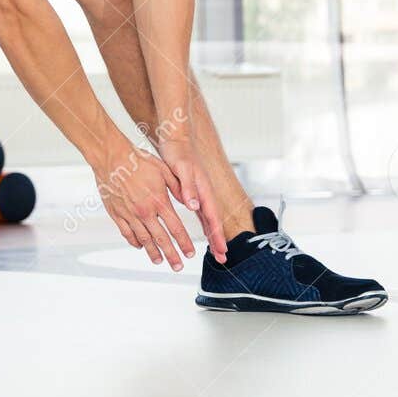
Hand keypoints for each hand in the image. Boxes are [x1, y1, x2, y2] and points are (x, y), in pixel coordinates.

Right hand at [93, 141, 195, 271]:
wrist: (111, 158)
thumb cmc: (137, 160)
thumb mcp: (163, 171)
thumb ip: (177, 188)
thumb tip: (190, 202)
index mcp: (159, 201)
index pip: (175, 228)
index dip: (184, 242)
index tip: (189, 253)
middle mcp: (145, 211)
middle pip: (161, 239)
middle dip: (171, 254)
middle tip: (178, 266)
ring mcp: (130, 214)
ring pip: (143, 239)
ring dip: (153, 252)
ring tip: (159, 261)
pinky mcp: (117, 214)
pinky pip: (127, 233)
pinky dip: (135, 242)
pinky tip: (140, 247)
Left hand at [158, 137, 226, 261]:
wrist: (175, 139)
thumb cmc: (178, 152)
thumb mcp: (181, 168)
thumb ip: (188, 187)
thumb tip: (193, 206)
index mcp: (202, 189)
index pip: (212, 216)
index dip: (216, 234)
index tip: (221, 249)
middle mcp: (204, 193)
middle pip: (214, 221)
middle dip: (218, 240)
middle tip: (222, 258)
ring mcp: (200, 193)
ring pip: (209, 219)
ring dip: (214, 235)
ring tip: (217, 251)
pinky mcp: (193, 192)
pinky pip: (202, 214)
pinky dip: (206, 225)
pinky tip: (207, 234)